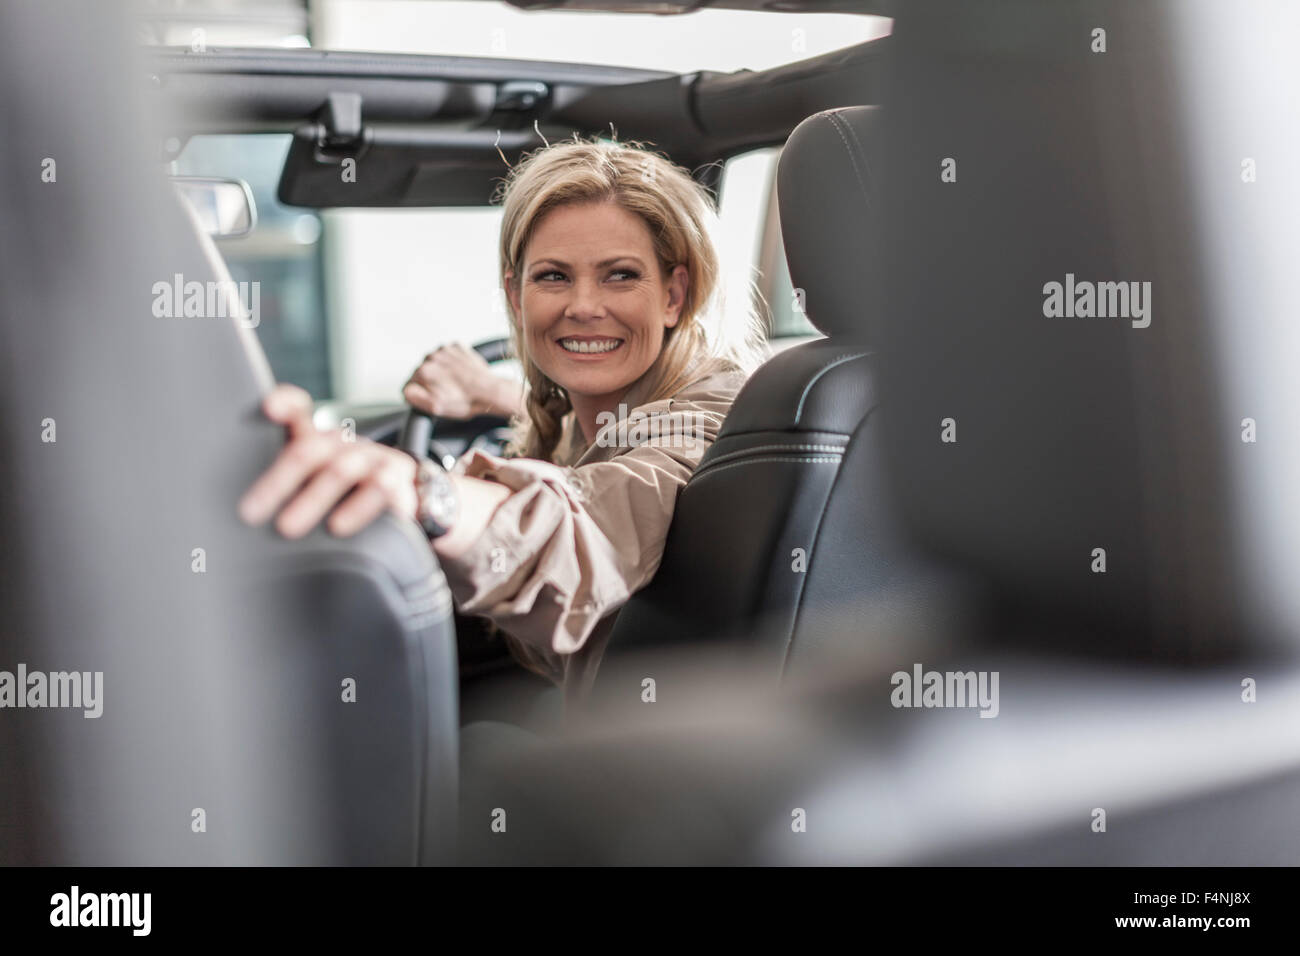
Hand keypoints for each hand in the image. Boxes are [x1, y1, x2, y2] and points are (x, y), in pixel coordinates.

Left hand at [238, 384, 418, 538]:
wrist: (402, 500)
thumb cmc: (347, 495)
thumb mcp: (315, 484)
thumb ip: (284, 484)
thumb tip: (244, 510)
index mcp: (317, 440)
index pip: (298, 411)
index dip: (285, 405)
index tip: (269, 410)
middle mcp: (343, 444)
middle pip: (309, 450)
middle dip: (278, 481)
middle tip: (251, 511)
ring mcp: (372, 458)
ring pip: (340, 471)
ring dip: (311, 500)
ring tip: (287, 528)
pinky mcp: (397, 478)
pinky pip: (379, 490)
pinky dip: (357, 509)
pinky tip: (338, 527)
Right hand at [403, 342, 507, 419]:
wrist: (490, 391)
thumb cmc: (467, 401)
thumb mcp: (435, 407)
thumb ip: (413, 397)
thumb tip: (406, 389)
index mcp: (423, 372)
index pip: (411, 383)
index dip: (422, 393)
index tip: (434, 397)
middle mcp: (431, 357)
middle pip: (423, 372)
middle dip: (432, 381)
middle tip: (448, 391)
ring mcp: (445, 350)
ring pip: (435, 362)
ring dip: (442, 371)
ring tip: (456, 382)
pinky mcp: (457, 347)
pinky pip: (449, 355)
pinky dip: (453, 363)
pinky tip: (461, 373)